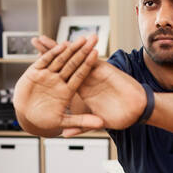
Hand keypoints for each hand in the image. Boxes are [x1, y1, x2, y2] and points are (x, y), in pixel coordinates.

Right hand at [12, 36, 103, 136]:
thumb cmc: (44, 121)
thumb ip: (82, 122)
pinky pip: (44, 61)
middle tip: (92, 38)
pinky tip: (59, 46)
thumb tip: (101, 124)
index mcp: (68, 90)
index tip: (96, 53)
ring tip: (79, 39)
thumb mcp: (64, 122)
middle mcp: (59, 80)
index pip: (80, 74)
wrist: (26, 118)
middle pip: (73, 63)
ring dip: (68, 49)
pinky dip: (51, 54)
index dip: (88, 64)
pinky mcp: (35, 72)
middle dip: (81, 51)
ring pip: (60, 59)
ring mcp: (48, 75)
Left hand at [31, 34, 146, 130]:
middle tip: (34, 41)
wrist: (138, 110)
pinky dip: (81, 48)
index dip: (49, 71)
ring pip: (73, 56)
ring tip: (42, 37)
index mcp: (81, 89)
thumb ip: (80, 126)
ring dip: (58, 46)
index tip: (34, 65)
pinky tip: (68, 41)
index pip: (61, 78)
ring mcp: (93, 72)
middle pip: (63, 62)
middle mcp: (85, 78)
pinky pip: (90, 57)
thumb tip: (64, 134)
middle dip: (49, 52)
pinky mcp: (103, 69)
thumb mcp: (96, 123)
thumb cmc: (120, 116)